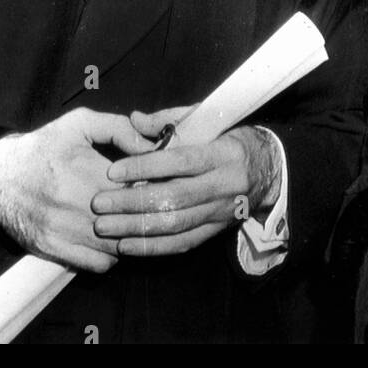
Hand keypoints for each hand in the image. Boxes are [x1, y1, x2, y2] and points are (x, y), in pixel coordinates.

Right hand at [0, 107, 152, 273]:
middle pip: (132, 219)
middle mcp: (76, 205)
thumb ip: (120, 129)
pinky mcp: (54, 249)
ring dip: (131, 236)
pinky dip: (111, 255)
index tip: (158, 181)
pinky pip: (98, 264)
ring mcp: (65, 231)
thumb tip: (153, 145)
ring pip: (119, 246)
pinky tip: (112, 239)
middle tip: (150, 203)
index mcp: (87, 171)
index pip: (140, 187)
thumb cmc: (43, 146)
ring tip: (132, 221)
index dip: (154, 186)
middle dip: (145, 212)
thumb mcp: (80, 124)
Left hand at [90, 110, 281, 257]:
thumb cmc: (231, 138)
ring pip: (176, 224)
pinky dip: (152, 247)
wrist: (268, 168)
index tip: (114, 171)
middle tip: (99, 203)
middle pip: (175, 197)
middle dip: (132, 202)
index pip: (181, 160)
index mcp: (223, 154)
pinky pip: (182, 243)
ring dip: (136, 228)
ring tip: (104, 226)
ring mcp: (220, 211)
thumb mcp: (209, 120)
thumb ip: (170, 119)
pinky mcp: (216, 230)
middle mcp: (224, 185)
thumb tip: (134, 119)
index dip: (146, 166)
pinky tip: (125, 245)